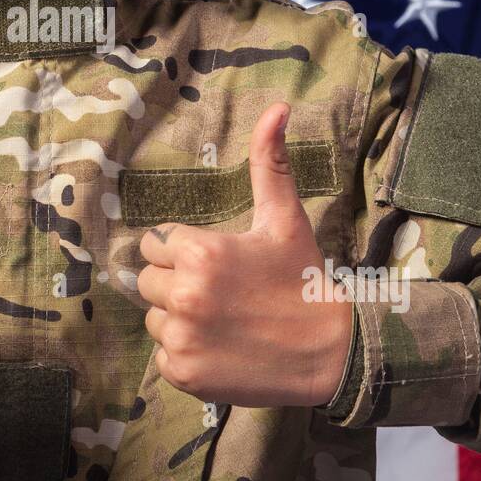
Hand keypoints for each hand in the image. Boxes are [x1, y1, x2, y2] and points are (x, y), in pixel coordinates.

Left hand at [136, 102, 354, 408]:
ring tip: (223, 321)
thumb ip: (269, 162)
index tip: (216, 264)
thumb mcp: (284, 217)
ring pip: (154, 319)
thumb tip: (277, 106)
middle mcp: (184, 294)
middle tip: (221, 293)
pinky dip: (186, 354)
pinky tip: (222, 348)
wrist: (332, 352)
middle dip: (177, 283)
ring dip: (179, 319)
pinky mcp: (184, 374)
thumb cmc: (303, 279)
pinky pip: (164, 356)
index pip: (156, 243)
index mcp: (200, 252)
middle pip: (148, 281)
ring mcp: (182, 338)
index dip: (183, 251)